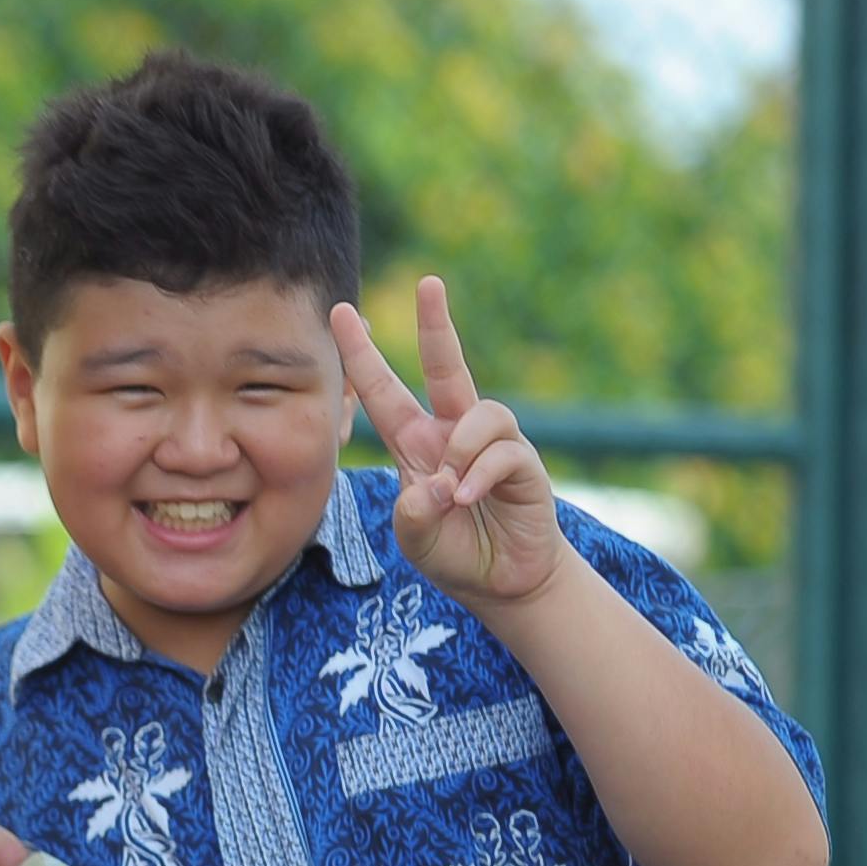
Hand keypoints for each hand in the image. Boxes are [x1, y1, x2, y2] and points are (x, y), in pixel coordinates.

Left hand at [333, 277, 569, 609]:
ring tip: (453, 495)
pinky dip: (481, 475)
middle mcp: (453, 434)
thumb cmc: (454, 553)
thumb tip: (433, 485)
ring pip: (481, 413)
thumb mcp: (416, 540)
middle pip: (446, 367)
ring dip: (461, 452)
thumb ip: (411, 516)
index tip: (342, 313)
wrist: (503, 582)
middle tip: (428, 283)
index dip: (362, 356)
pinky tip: (468, 499)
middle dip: (436, 325)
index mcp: (416, 444)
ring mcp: (491, 445)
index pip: (383, 393)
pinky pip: (502, 451)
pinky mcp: (524, 464)